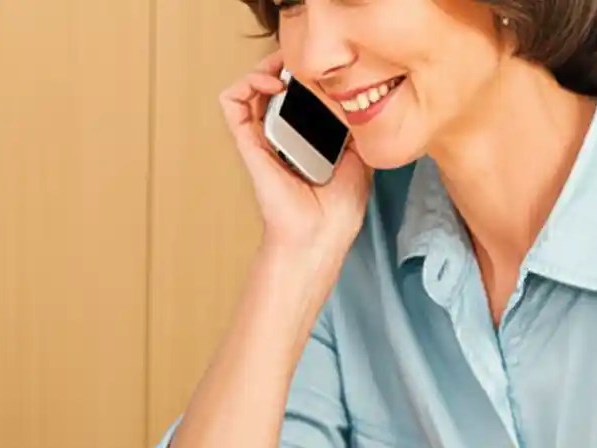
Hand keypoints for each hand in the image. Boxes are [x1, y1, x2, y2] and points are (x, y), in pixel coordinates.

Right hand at [218, 50, 371, 257]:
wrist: (321, 236)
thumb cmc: (337, 211)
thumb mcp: (360, 158)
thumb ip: (357, 131)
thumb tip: (365, 104)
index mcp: (302, 138)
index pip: (294, 95)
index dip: (302, 74)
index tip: (322, 69)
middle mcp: (279, 135)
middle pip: (269, 85)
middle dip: (283, 64)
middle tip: (303, 63)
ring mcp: (262, 138)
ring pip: (247, 87)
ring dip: (262, 68)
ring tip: (283, 70)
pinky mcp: (250, 144)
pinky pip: (231, 104)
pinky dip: (244, 84)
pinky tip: (271, 85)